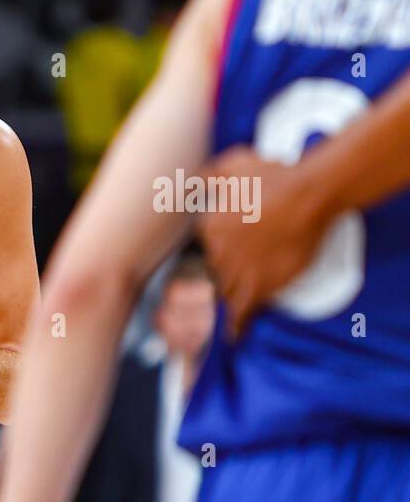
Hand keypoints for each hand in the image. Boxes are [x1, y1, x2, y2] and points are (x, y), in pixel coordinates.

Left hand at [195, 147, 334, 336]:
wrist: (307, 196)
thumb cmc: (274, 177)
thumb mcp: (234, 165)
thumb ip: (211, 173)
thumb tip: (195, 179)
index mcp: (208, 227)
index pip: (205, 247)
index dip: (219, 251)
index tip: (229, 251)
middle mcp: (217, 252)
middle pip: (214, 270)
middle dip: (222, 273)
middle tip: (239, 274)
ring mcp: (236, 271)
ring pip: (225, 291)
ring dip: (228, 297)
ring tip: (229, 306)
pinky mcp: (258, 287)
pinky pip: (241, 312)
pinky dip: (236, 326)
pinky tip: (233, 336)